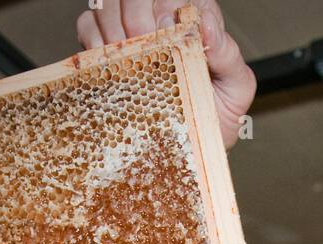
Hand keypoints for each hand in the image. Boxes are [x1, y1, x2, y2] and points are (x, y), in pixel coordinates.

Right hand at [76, 1, 255, 148]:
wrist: (192, 149)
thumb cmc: (214, 117)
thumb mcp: (236, 90)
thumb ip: (228, 54)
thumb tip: (205, 24)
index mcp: (192, 19)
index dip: (165, 8)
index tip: (166, 36)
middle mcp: (160, 17)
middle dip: (137, 19)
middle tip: (145, 52)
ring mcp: (130, 30)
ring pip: (109, 4)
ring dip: (115, 31)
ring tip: (129, 62)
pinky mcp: (106, 46)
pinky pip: (86, 26)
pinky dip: (93, 43)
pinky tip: (110, 64)